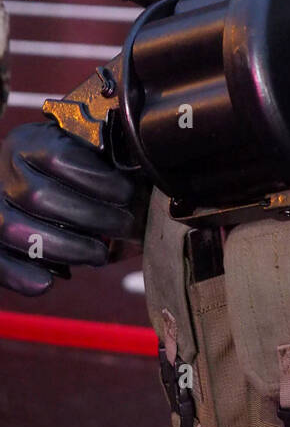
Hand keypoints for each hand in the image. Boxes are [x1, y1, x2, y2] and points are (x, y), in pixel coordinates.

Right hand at [0, 121, 138, 295]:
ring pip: (17, 230)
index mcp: (28, 143)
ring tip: (99, 254)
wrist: (19, 182)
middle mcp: (4, 172)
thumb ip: (100, 155)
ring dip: (65, 247)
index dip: (96, 179)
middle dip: (90, 216)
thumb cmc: (63, 166)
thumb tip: (140, 168)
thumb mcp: (77, 148)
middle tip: (123, 225)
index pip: (59, 158)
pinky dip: (21, 275)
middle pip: (40, 197)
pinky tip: (48, 282)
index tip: (126, 192)